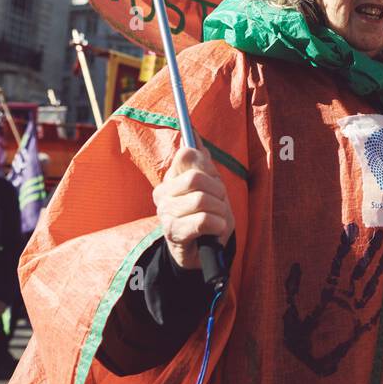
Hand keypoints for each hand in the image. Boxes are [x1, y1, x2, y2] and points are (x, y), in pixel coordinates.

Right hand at [154, 147, 234, 270]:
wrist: (203, 251)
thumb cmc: (207, 215)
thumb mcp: (210, 185)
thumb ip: (201, 161)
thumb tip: (192, 132)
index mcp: (170, 178)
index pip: (186, 155)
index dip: (207, 165)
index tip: (212, 178)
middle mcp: (162, 194)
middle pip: (196, 178)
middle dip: (218, 190)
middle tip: (219, 203)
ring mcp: (165, 214)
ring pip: (201, 200)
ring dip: (220, 210)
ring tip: (217, 218)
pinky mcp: (174, 233)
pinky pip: (202, 220)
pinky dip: (217, 224)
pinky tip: (216, 229)